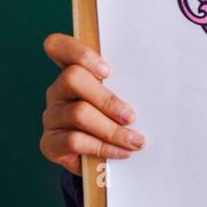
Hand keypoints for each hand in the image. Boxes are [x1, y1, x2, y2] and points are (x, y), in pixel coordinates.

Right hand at [40, 33, 144, 175]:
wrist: (102, 160)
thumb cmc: (117, 119)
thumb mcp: (121, 97)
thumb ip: (126, 85)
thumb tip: (156, 84)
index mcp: (73, 72)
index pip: (58, 46)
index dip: (80, 52)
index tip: (107, 71)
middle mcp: (57, 90)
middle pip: (72, 78)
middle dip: (107, 99)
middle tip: (131, 116)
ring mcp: (52, 116)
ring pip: (78, 113)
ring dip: (112, 129)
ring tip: (135, 141)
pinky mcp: (50, 143)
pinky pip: (74, 141)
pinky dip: (103, 147)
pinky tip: (122, 152)